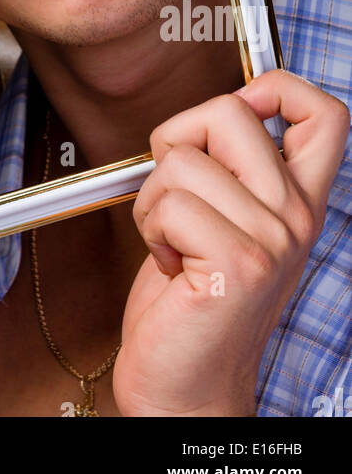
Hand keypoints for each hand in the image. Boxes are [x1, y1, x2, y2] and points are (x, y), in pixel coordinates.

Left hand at [114, 70, 348, 416]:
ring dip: (153, 197)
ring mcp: (272, 241)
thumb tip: (210, 114)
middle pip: (229, 110)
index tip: (242, 106)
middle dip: (177, 138)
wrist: (184, 387)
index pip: (325, 114)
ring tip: (172, 241)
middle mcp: (296, 218)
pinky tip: (170, 264)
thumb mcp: (225, 220)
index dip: (279, 86)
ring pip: (182, 158)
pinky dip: (149, 227)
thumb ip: (231, 171)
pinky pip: (168, 201)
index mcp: (299, 201)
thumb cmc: (190, 302)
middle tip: (178, 194)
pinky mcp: (237, 264)